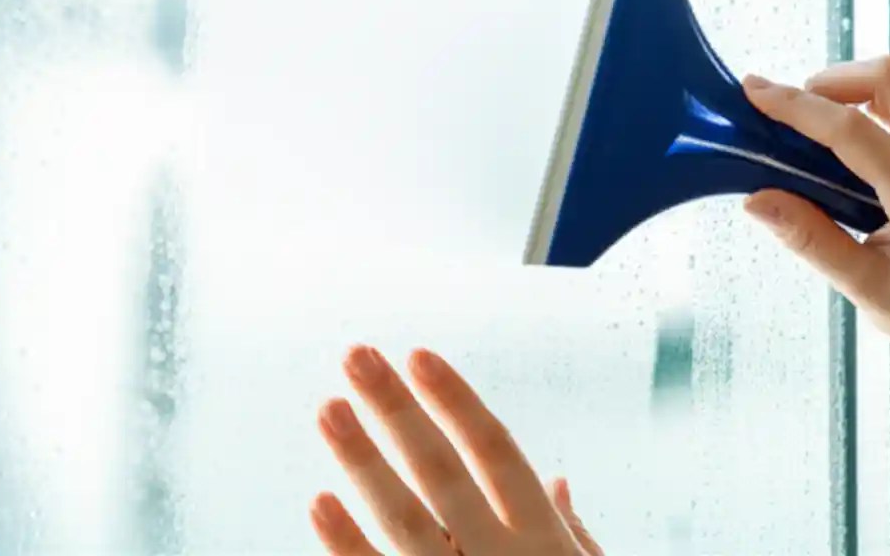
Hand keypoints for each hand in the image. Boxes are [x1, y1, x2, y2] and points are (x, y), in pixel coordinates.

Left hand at [311, 346, 602, 555]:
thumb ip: (571, 531)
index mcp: (543, 537)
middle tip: (355, 355)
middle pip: (440, 470)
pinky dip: (346, 546)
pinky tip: (318, 502)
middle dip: (396, 410)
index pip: (495, 450)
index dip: (456, 400)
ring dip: (362, 461)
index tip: (418, 354)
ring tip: (327, 409)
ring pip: (403, 518)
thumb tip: (558, 481)